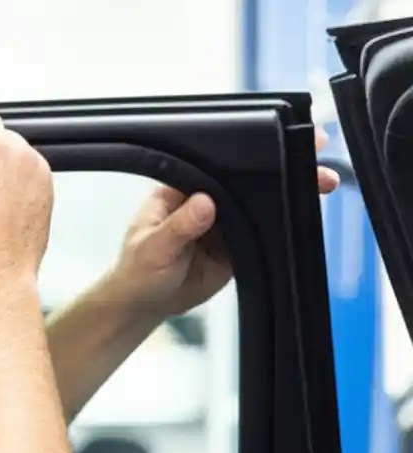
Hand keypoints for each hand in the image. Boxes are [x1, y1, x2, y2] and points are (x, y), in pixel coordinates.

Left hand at [107, 127, 340, 317]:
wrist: (145, 305)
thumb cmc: (137, 271)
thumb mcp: (152, 248)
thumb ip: (179, 226)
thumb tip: (205, 203)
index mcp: (179, 190)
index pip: (215, 164)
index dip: (245, 152)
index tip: (276, 141)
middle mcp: (205, 200)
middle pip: (245, 179)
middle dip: (280, 167)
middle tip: (314, 158)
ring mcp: (223, 222)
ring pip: (260, 203)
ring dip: (288, 194)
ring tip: (321, 184)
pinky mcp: (237, 246)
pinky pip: (264, 233)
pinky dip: (283, 226)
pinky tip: (304, 216)